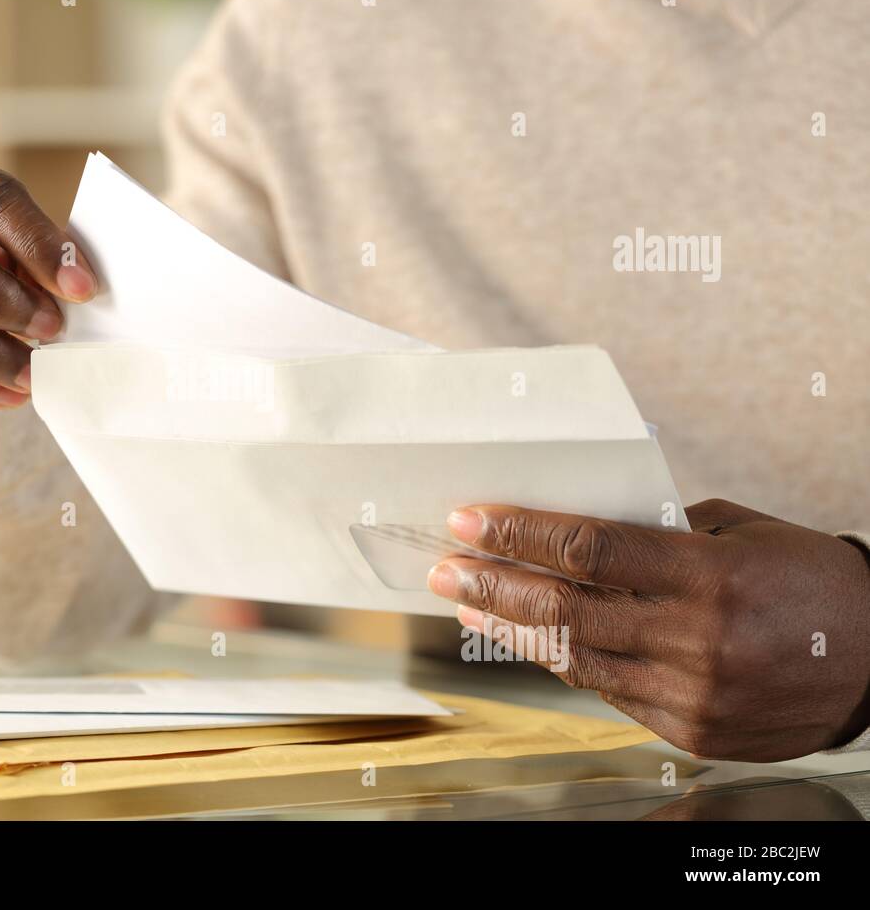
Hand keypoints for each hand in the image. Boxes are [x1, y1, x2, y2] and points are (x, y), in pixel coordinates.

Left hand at [429, 499, 869, 760]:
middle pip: (564, 609)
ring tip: (468, 606)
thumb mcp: (736, 532)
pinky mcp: (691, 730)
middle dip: (492, 585)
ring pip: (573, 657)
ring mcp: (691, 693)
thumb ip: (655, 532)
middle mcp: (696, 640)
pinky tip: (528, 639)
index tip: (467, 520)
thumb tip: (570, 530)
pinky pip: (606, 690)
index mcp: (709, 575)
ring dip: (510, 630)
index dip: (518, 534)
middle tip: (444, 569)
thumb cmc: (807, 580)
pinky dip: (562, 661)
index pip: (587, 550)